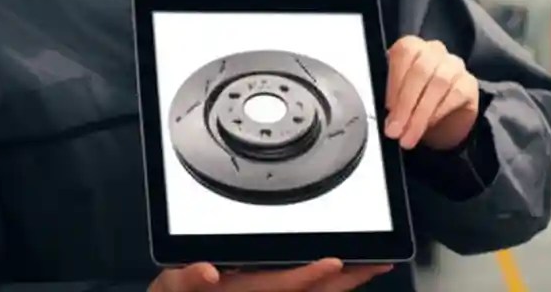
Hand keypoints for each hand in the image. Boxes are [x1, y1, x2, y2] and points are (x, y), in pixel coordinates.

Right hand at [149, 258, 391, 291]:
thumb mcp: (170, 288)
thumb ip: (185, 280)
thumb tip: (207, 271)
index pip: (282, 286)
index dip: (309, 276)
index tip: (335, 261)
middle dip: (348, 280)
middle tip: (379, 262)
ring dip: (346, 283)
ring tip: (374, 265)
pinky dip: (329, 284)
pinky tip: (347, 273)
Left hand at [384, 36, 479, 150]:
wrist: (442, 123)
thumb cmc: (415, 104)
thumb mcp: (396, 100)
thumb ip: (391, 101)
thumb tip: (388, 116)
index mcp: (411, 47)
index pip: (403, 53)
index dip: (394, 82)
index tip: (387, 109)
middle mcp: (434, 51)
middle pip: (420, 70)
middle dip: (405, 103)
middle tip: (395, 129)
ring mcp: (454, 65)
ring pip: (438, 83)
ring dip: (421, 114)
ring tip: (409, 136)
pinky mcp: (469, 83)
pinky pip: (456, 94)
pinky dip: (438, 113)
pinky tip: (428, 126)